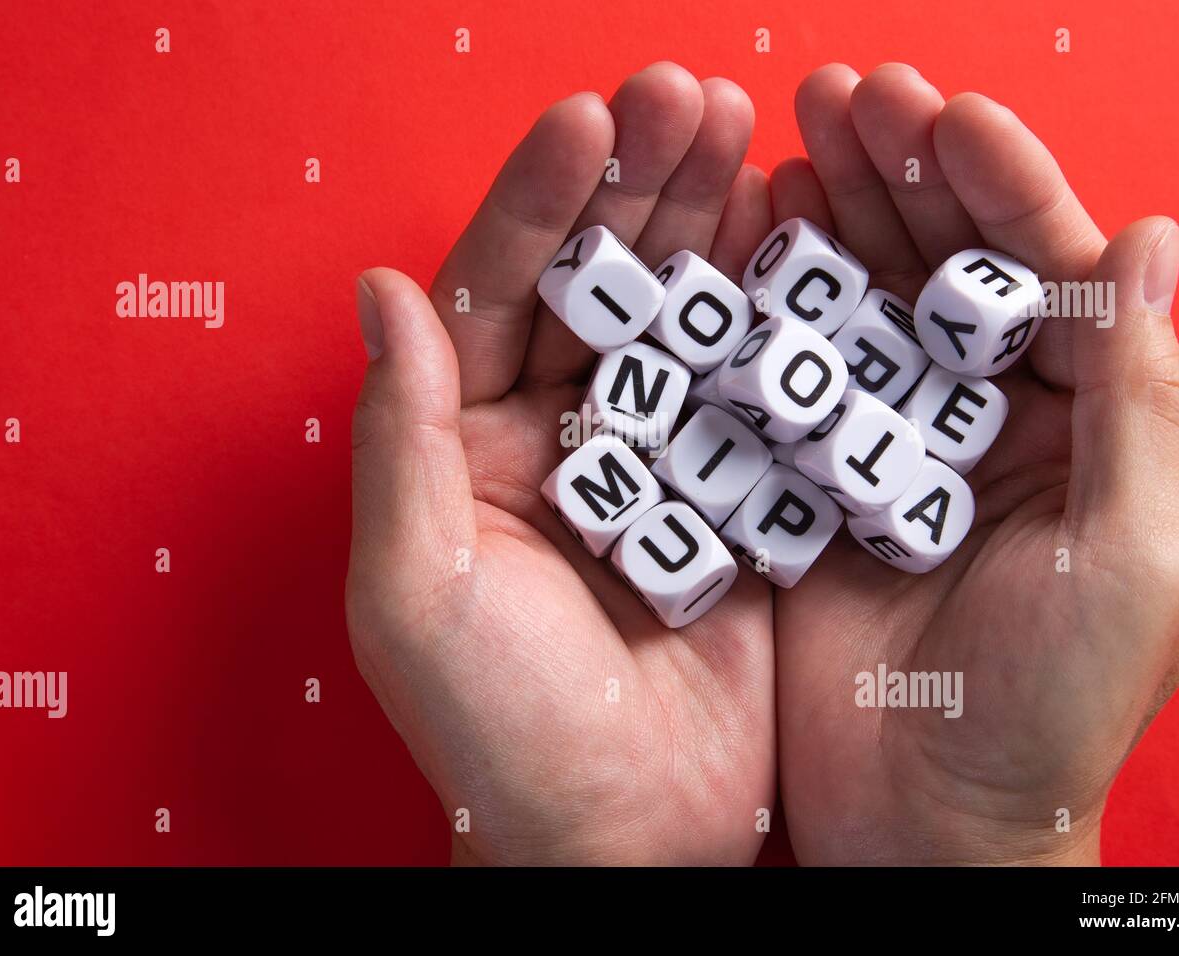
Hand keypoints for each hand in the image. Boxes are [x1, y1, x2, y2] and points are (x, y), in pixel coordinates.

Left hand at [345, 63, 778, 863]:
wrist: (622, 839)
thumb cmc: (500, 732)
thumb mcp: (419, 586)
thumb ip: (403, 437)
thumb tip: (384, 290)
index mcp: (471, 451)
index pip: (497, 296)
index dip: (539, 204)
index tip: (587, 119)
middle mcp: (560, 442)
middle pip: (595, 287)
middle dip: (636, 190)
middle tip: (686, 96)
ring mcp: (654, 464)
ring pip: (678, 321)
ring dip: (707, 229)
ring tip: (744, 137)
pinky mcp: (733, 500)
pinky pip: (750, 392)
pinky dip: (772, 318)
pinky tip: (794, 243)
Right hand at [772, 63, 1178, 864]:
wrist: (928, 825)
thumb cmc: (1048, 713)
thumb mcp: (1133, 558)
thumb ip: (1135, 402)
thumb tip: (1148, 241)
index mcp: (1079, 432)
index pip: (1048, 279)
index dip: (1002, 189)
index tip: (946, 115)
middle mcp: (985, 425)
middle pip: (948, 272)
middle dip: (904, 176)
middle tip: (844, 96)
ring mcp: (892, 450)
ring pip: (866, 307)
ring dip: (834, 219)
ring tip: (791, 138)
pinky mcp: (812, 486)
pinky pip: (794, 378)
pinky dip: (773, 309)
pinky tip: (748, 244)